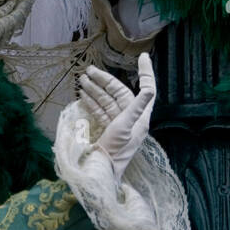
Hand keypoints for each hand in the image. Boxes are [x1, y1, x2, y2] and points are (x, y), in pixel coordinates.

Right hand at [77, 52, 155, 179]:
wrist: (100, 173)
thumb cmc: (116, 151)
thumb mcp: (127, 127)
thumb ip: (137, 107)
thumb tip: (148, 89)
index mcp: (141, 117)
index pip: (147, 89)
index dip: (146, 73)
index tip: (143, 56)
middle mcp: (131, 118)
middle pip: (119, 92)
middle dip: (104, 81)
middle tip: (88, 69)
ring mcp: (118, 124)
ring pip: (107, 101)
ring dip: (95, 90)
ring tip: (81, 79)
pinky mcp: (106, 130)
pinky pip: (100, 111)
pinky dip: (91, 102)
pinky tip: (82, 94)